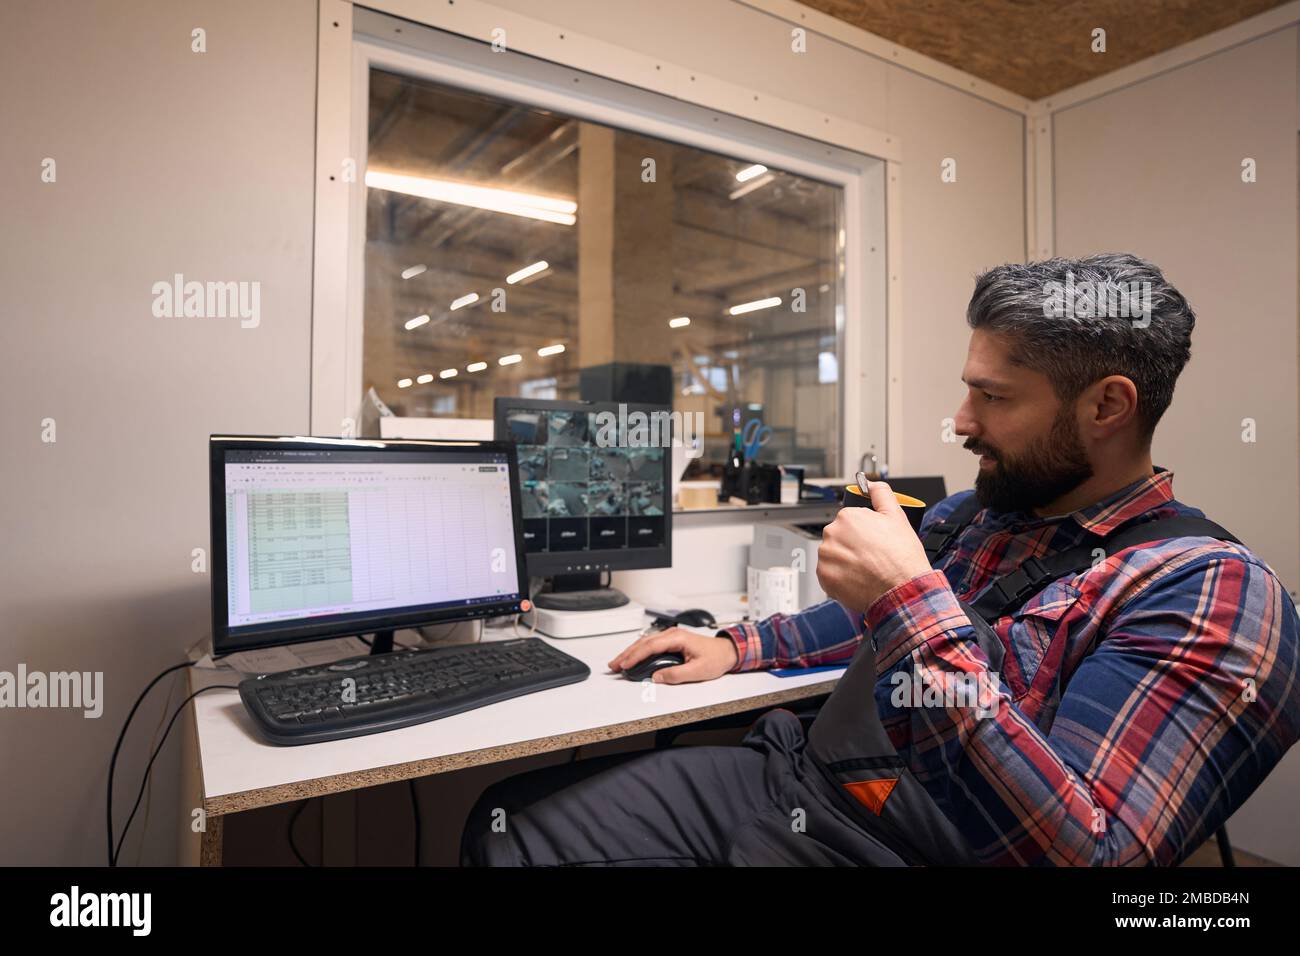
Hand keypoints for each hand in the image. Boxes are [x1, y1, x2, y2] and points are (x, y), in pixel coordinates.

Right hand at [607, 626, 738, 682]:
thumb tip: (656, 677)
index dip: (635, 656)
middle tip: (613, 665)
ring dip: (630, 652)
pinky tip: (632, 657)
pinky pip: (650, 645)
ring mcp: (670, 637)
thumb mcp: (698, 671)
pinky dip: (638, 651)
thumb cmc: (716, 658)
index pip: (650, 647)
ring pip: (645, 643)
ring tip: (618, 663)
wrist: (726, 652)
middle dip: (627, 654)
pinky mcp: (671, 642)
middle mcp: (672, 634)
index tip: (624, 665)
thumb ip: (676, 675)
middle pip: (643, 643)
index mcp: (677, 638)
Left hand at [816, 480, 934, 613]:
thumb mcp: (897, 516)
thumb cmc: (901, 557)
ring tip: (866, 571)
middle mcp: (832, 534)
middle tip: (872, 558)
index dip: (864, 534)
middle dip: (853, 547)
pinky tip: (858, 581)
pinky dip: (841, 579)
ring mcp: (826, 557)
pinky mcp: (824, 577)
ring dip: (846, 563)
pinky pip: (830, 576)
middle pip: (840, 539)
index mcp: (847, 517)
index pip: (850, 522)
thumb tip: (871, 484)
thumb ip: (881, 494)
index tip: (873, 543)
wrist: (902, 590)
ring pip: (834, 557)